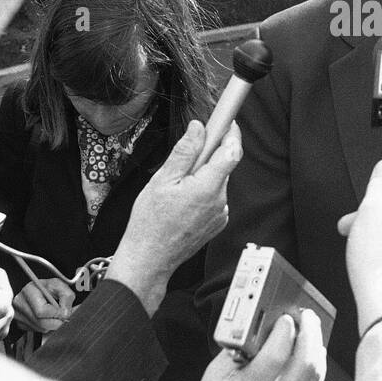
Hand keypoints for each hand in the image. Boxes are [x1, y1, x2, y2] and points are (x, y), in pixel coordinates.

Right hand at [12, 277, 74, 333]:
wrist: (37, 289)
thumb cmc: (48, 287)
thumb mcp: (60, 285)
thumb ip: (66, 297)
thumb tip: (65, 313)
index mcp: (29, 291)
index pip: (41, 311)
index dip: (56, 313)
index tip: (64, 311)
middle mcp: (20, 304)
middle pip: (41, 323)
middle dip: (57, 321)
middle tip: (63, 315)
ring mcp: (18, 315)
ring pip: (41, 328)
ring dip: (52, 324)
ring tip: (54, 313)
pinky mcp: (20, 324)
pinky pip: (38, 330)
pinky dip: (46, 325)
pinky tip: (46, 316)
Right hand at [105, 119, 240, 314]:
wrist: (149, 259)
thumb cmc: (150, 223)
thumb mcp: (162, 180)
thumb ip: (184, 152)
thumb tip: (198, 129)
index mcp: (208, 187)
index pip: (232, 151)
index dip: (231, 133)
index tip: (227, 121)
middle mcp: (220, 201)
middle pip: (222, 166)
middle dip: (206, 158)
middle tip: (183, 161)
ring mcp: (220, 214)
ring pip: (216, 183)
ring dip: (201, 178)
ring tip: (176, 190)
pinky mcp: (216, 223)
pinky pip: (213, 199)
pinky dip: (201, 194)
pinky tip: (182, 204)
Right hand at [189, 310, 326, 380]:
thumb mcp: (213, 378)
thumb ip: (234, 351)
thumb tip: (254, 329)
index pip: (276, 354)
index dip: (285, 330)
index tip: (285, 318)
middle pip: (304, 362)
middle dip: (310, 333)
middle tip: (307, 316)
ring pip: (314, 375)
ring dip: (317, 347)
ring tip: (312, 330)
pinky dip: (317, 367)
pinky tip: (314, 354)